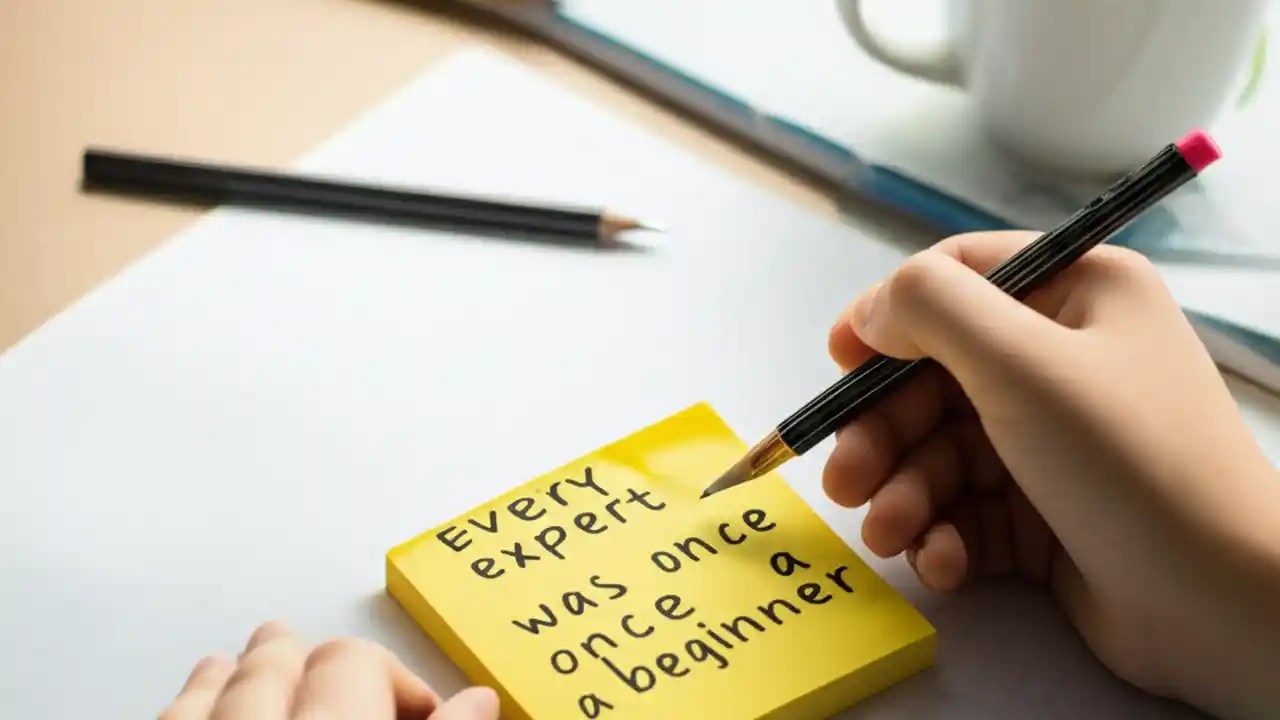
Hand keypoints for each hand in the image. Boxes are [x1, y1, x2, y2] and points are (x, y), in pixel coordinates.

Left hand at [159, 622, 498, 719]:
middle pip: (285, 661)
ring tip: (273, 654)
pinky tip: (204, 685)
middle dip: (324, 663)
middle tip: (356, 677)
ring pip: (219, 682)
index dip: (400, 682)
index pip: (358, 662)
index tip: (424, 708)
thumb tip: (480, 701)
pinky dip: (193, 695)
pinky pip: (171, 712)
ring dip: (252, 667)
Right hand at [824, 232, 1279, 719]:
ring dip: (904, 493)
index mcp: (1077, 295)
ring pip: (940, 452)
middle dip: (883, 433)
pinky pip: (965, 510)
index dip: (889, 316)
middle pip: (933, 378)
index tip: (839, 361)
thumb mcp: (1024, 363)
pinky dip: (943, 534)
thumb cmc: (1130, 465)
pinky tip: (945, 562)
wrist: (1220, 607)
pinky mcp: (1042, 514)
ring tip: (889, 534)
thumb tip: (869, 310)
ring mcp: (1052, 441)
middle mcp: (1063, 360)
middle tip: (843, 481)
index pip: (959, 279)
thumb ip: (932, 310)